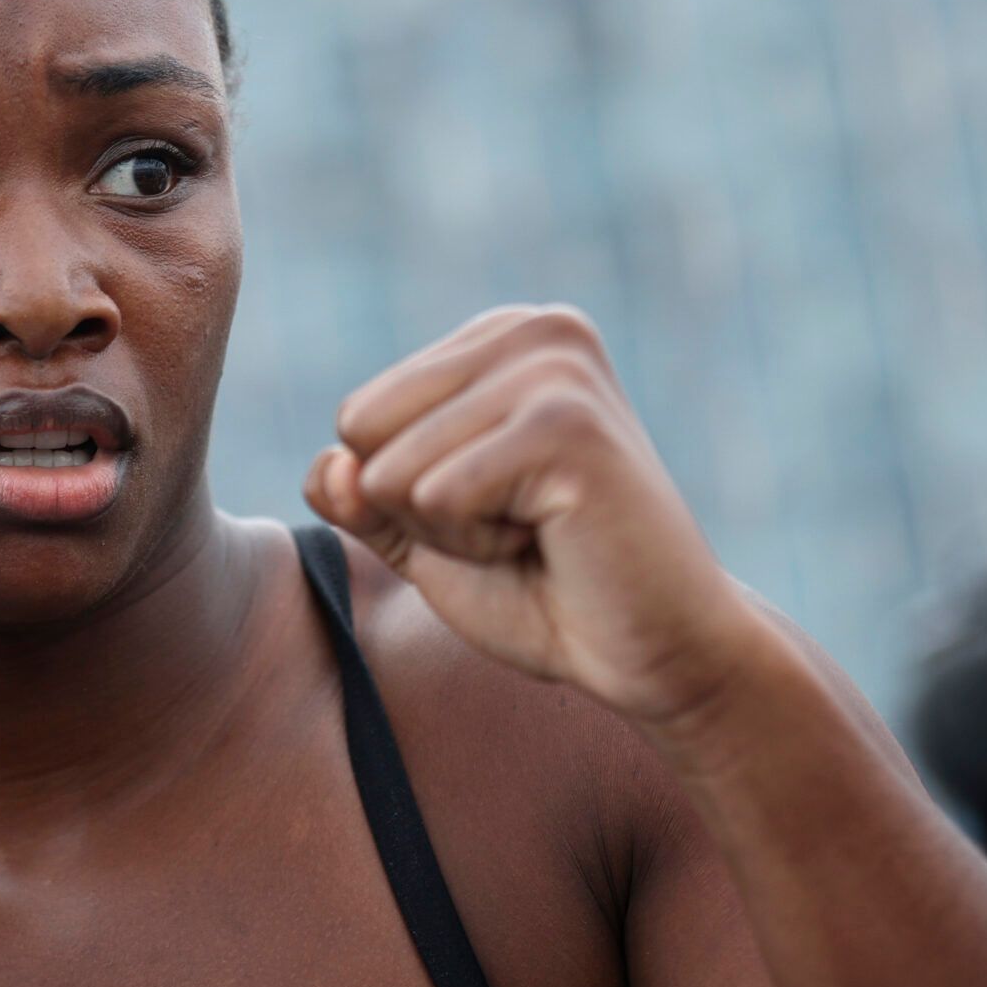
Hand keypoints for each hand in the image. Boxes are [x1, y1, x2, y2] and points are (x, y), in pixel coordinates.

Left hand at [303, 304, 766, 728]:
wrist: (657, 656)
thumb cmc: (547, 593)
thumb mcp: (426, 537)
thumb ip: (362, 495)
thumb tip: (328, 467)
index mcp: (501, 338)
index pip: (359, 415)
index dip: (406, 493)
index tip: (500, 511)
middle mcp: (533, 330)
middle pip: (365, 429)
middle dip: (420, 508)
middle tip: (520, 529)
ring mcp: (554, 370)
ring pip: (394, 469)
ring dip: (453, 532)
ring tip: (541, 534)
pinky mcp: (566, 424)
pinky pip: (436, 496)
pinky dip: (478, 545)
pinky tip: (556, 541)